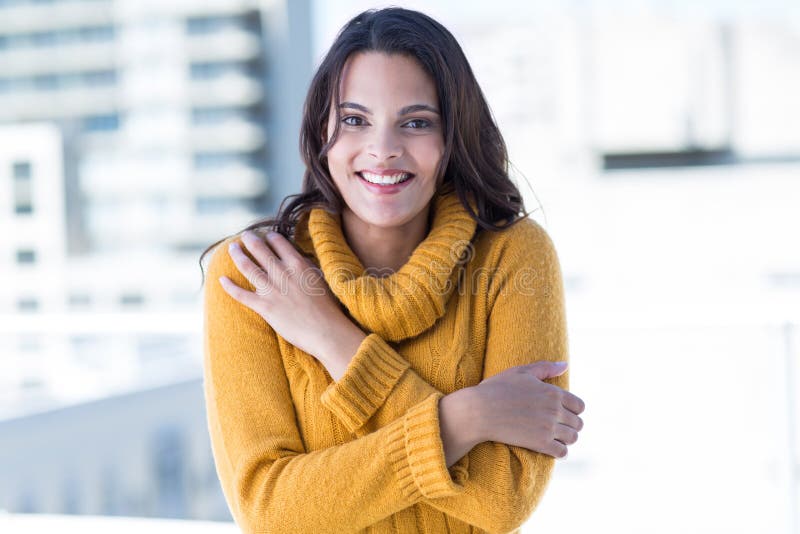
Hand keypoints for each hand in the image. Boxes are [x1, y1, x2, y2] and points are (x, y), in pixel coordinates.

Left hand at [219, 229, 360, 360]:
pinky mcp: (264, 307)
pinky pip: (241, 294)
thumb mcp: (320, 279)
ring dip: (237, 255)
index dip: (270, 237)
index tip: (265, 236)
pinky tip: (221, 279)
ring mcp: (272, 290)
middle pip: (260, 250)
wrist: (326, 331)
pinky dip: (229, 286)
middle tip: (244, 235)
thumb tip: (299, 260)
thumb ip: (306, 268)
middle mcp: (283, 273)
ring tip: (231, 248)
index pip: (279, 243)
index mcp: (298, 264)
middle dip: (250, 240)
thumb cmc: (328, 308)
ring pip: (247, 267)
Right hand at [473, 361, 584, 458]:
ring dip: (566, 439)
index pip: (579, 406)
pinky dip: (560, 452)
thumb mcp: (521, 372)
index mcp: (552, 392)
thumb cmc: (497, 388)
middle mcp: (554, 410)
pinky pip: (562, 452)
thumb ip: (545, 368)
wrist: (479, 411)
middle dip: (570, 425)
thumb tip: (566, 365)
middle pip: (578, 423)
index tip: (563, 414)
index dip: (573, 410)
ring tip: (555, 438)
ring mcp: (548, 427)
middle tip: (559, 427)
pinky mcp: (540, 443)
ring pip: (572, 438)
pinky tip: (551, 448)